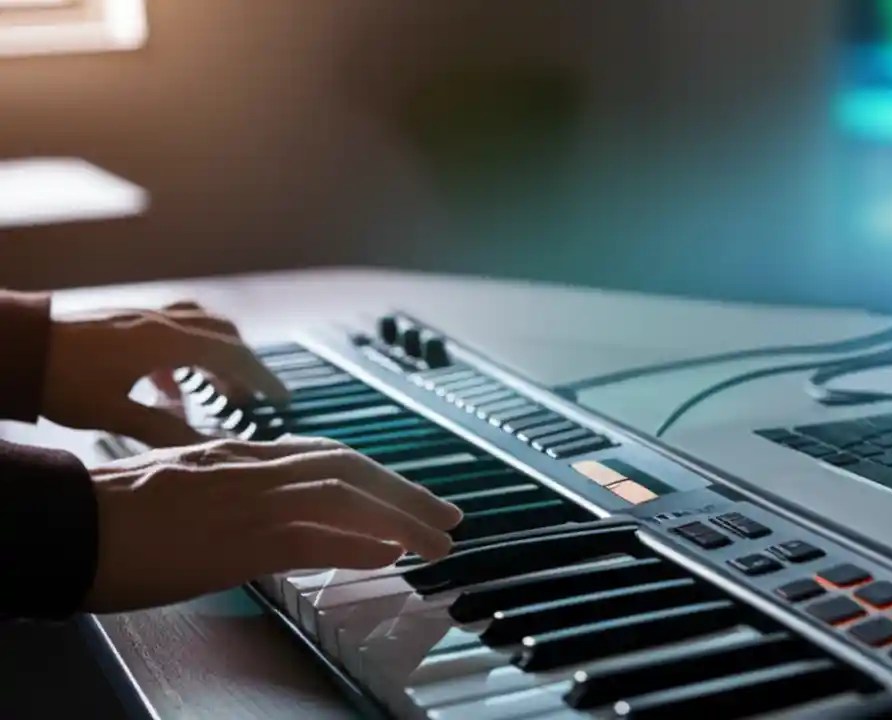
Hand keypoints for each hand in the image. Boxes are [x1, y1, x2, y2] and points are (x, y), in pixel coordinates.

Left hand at [42, 301, 287, 446]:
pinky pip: (170, 332)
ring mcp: (143, 319)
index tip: (279, 397)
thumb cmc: (62, 378)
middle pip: (222, 334)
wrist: (17, 347)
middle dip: (242, 364)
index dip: (261, 377)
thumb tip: (201, 450)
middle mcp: (162, 323)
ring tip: (213, 389)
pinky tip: (166, 386)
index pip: (233, 354)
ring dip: (213, 356)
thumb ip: (162, 430)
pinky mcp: (125, 323)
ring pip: (198, 328)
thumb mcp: (114, 413)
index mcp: (168, 342)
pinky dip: (182, 356)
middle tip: (251, 393)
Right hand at [86, 436, 463, 612]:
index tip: (410, 493)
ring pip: (345, 499)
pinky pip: (314, 536)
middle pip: (352, 471)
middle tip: (448, 516)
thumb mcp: (187, 489)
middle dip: (408, 494)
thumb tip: (277, 518)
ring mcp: (247, 500)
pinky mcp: (235, 538)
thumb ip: (237, 493)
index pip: (328, 456)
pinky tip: (390, 556)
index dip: (378, 475)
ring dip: (402, 520)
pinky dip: (359, 544)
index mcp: (240, 456)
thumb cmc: (113, 514)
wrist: (64, 521)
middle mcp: (252, 469)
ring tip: (438, 543)